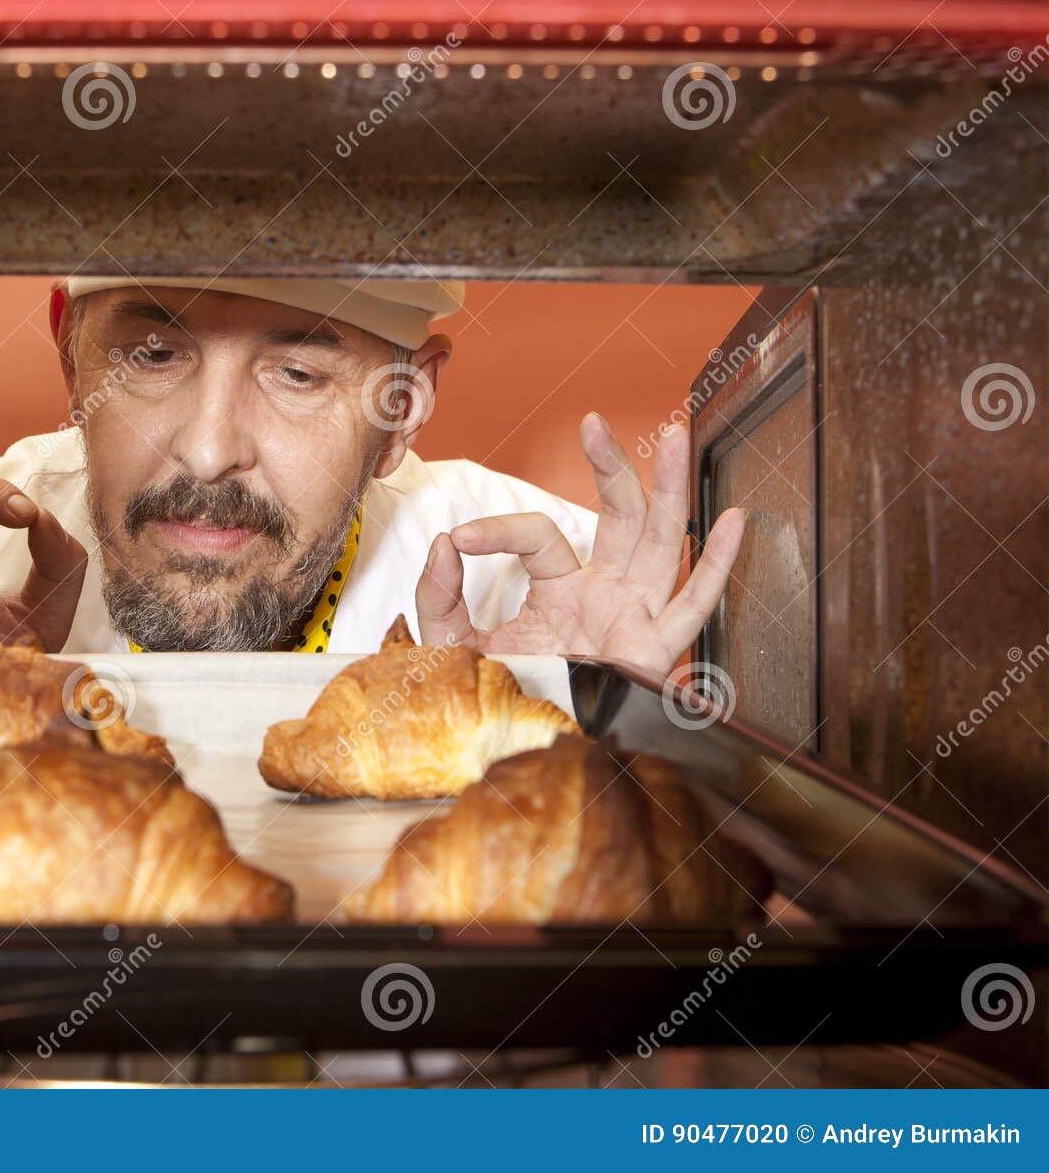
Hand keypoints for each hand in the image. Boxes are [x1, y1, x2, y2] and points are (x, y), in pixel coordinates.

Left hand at [414, 414, 744, 679]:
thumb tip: (445, 542)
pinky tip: (734, 520)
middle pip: (621, 518)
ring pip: (662, 542)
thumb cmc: (501, 697)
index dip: (498, 530)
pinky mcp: (654, 651)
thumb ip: (439, 595)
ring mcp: (634, 617)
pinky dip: (717, 565)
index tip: (460, 539)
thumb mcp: (454, 642)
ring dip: (670, 488)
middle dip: (614, 467)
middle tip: (595, 423)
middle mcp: (605, 595)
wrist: (520, 749)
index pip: (539, 534)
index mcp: (561, 589)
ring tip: (674, 434)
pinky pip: (693, 605)